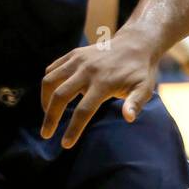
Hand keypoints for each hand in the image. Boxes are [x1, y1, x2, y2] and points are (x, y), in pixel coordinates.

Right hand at [41, 29, 156, 147]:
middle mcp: (87, 70)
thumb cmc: (139, 72)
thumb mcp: (144, 88)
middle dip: (50, 117)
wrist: (135, 44)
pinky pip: (52, 68)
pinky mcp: (74, 54)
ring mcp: (78, 60)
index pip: (83, 110)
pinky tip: (51, 95)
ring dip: (44, 100)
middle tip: (46, 134)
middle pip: (60, 96)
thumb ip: (135, 103)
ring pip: (50, 80)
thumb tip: (129, 118)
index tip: (66, 144)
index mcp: (104, 82)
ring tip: (47, 114)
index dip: (73, 129)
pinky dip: (48, 83)